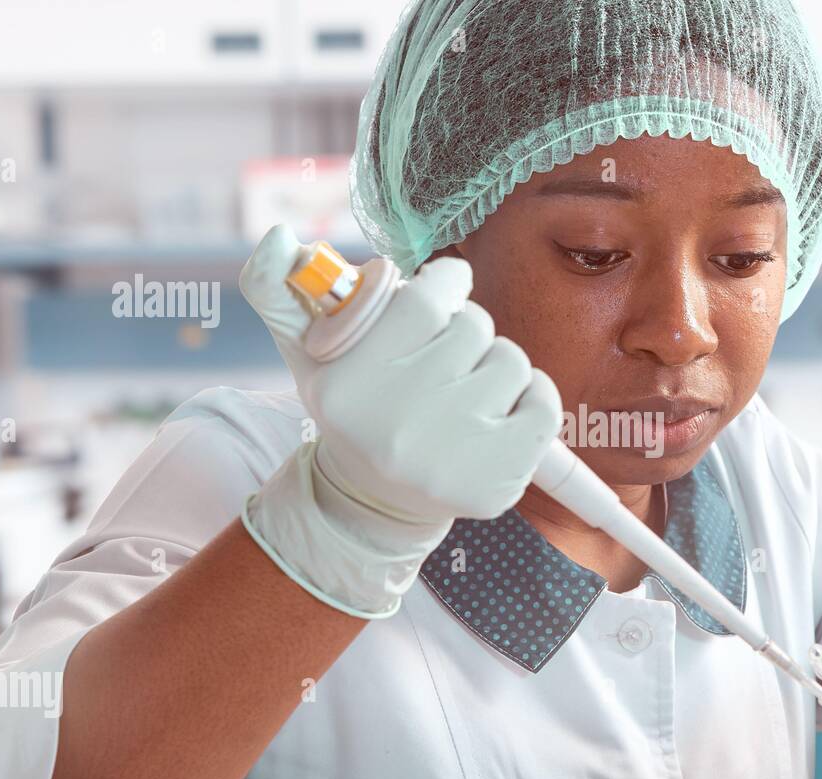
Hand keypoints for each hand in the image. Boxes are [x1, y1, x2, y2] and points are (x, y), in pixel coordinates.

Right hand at [238, 224, 562, 615]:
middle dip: (466, 329)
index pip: (426, 300)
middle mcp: (399, 426)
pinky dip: (535, 395)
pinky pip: (545, 403)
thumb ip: (277, 288)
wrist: (377, 498)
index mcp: (350, 387)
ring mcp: (452, 457)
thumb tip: (276, 235)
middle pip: (474, 326)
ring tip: (466, 389)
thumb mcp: (306, 351)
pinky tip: (504, 410)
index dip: (446, 282)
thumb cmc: (354, 405)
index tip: (445, 287)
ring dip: (497, 363)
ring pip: (512, 360)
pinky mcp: (499, 481)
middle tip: (446, 355)